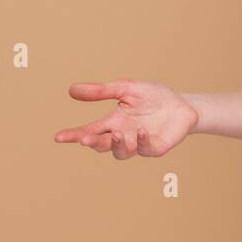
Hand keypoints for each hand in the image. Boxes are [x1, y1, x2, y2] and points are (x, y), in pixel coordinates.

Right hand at [54, 78, 197, 158]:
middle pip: (102, 145)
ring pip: (121, 152)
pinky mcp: (156, 148)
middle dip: (93, 142)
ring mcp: (138, 144)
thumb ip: (101, 91)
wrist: (183, 103)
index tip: (59, 137)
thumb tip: (71, 90)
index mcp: (113, 122)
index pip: (89, 131)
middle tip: (85, 139)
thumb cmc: (154, 96)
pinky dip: (141, 142)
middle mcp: (123, 136)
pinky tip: (141, 132)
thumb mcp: (126, 88)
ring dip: (116, 144)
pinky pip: (145, 149)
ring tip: (116, 133)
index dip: (74, 135)